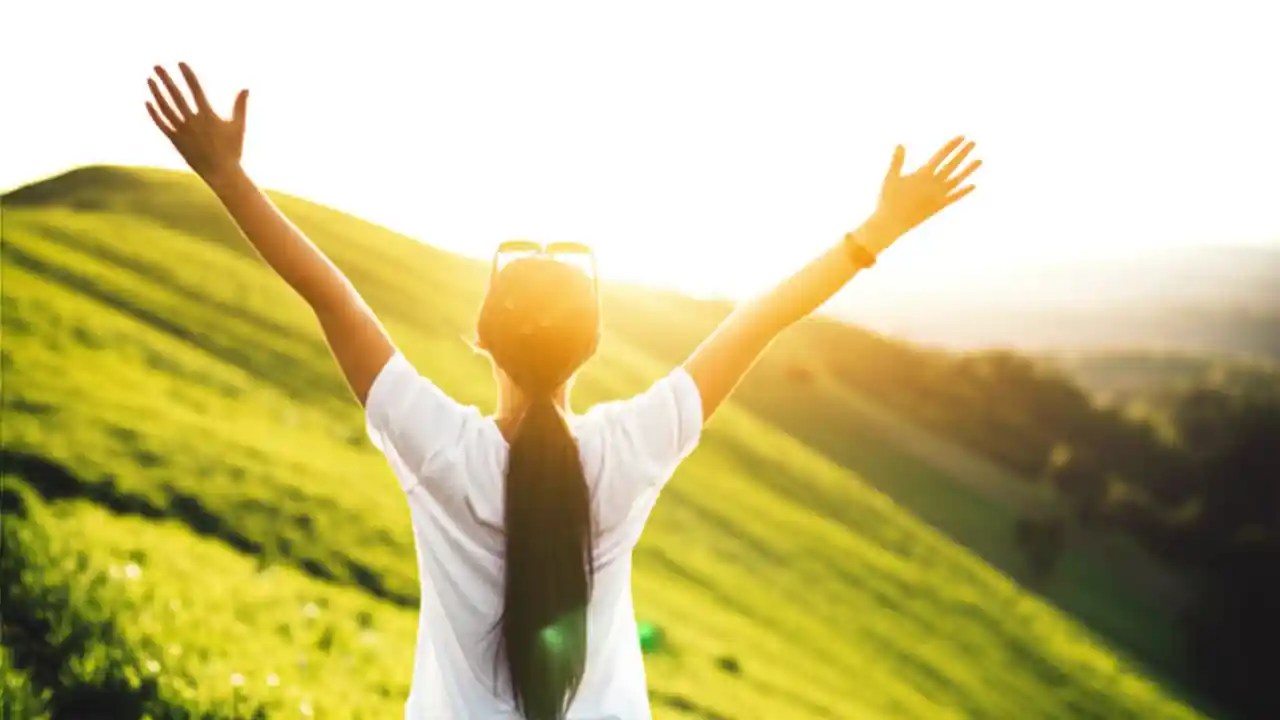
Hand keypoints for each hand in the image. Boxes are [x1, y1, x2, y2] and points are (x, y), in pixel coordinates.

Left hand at [146, 63, 248, 185]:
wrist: (221, 174)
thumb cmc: (233, 150)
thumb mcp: (238, 126)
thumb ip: (240, 106)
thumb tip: (246, 88)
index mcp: (208, 116)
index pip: (196, 90)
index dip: (188, 76)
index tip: (180, 63)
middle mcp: (193, 122)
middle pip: (176, 96)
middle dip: (166, 80)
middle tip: (157, 66)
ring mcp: (182, 132)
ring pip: (166, 108)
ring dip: (157, 93)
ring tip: (150, 80)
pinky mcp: (175, 141)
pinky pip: (162, 124)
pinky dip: (155, 113)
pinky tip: (148, 102)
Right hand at [861, 136, 981, 252]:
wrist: (891, 223)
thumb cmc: (888, 200)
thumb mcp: (891, 178)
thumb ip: (897, 161)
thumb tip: (901, 144)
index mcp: (923, 175)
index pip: (941, 156)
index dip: (952, 146)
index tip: (961, 137)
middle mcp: (934, 184)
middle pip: (952, 165)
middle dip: (962, 153)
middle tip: (973, 142)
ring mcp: (938, 196)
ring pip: (957, 180)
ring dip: (969, 170)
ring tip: (980, 160)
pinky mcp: (938, 207)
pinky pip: (954, 198)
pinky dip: (964, 191)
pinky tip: (973, 185)